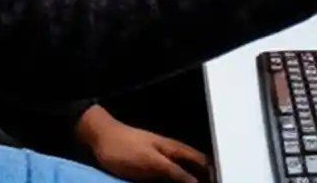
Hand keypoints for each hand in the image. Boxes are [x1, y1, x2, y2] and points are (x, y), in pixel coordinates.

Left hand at [76, 106, 209, 182]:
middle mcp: (169, 154)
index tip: (217, 180)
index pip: (201, 162)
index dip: (212, 174)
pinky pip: (165, 178)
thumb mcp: (152, 162)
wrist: (99, 138)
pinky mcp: (146, 168)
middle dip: (199, 178)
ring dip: (185, 180)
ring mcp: (158, 160)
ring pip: (179, 175)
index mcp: (175, 150)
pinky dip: (171, 181)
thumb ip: (175, 171)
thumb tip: (197, 182)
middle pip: (192, 169)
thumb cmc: (125, 148)